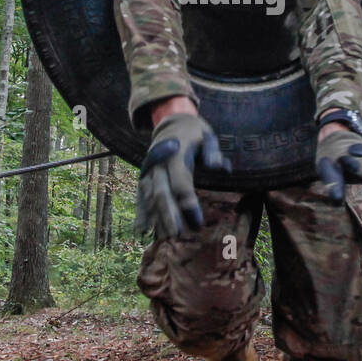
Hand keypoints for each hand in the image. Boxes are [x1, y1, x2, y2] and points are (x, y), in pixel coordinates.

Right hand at [137, 113, 229, 236]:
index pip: (181, 181)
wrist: (171, 122)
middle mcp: (158, 162)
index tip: (197, 222)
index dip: (188, 202)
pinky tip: (142, 231)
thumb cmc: (195, 133)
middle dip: (168, 214)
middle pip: (161, 191)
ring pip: (149, 196)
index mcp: (176, 152)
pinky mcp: (144, 175)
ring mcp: (149, 169)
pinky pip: (141, 195)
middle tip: (177, 235)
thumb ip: (213, 151)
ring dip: (155, 217)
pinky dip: (141, 212)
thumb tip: (221, 168)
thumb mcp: (208, 136)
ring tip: (163, 238)